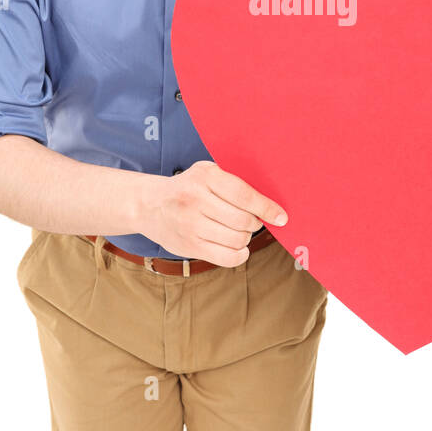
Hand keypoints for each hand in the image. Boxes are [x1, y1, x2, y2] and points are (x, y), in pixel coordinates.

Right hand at [142, 160, 287, 266]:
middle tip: (252, 221)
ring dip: (246, 238)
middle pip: (243, 220)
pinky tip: (237, 247)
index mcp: (205, 176)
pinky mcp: (189, 246)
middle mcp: (196, 199)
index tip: (281, 217)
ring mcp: (190, 225)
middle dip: (255, 223)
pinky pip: (226, 258)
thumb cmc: (189, 187)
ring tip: (239, 231)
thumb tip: (270, 203)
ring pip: (237, 239)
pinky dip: (239, 254)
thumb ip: (234, 182)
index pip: (244, 195)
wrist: (150, 205)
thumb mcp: (207, 172)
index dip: (266, 207)